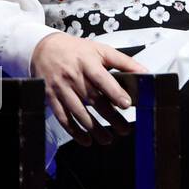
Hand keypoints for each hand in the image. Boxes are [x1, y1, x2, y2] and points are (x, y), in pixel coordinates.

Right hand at [30, 33, 147, 145]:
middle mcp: (73, 76)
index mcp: (88, 62)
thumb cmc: (77, 50)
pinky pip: (62, 117)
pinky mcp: (51, 97)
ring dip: (93, 128)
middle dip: (110, 116)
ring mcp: (60, 88)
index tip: (127, 104)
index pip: (102, 79)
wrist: (44, 48)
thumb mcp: (101, 50)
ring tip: (108, 139)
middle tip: (124, 129)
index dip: (114, 92)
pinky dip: (74, 131)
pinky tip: (86, 139)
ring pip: (78, 112)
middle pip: (93, 99)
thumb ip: (124, 61)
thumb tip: (145, 72)